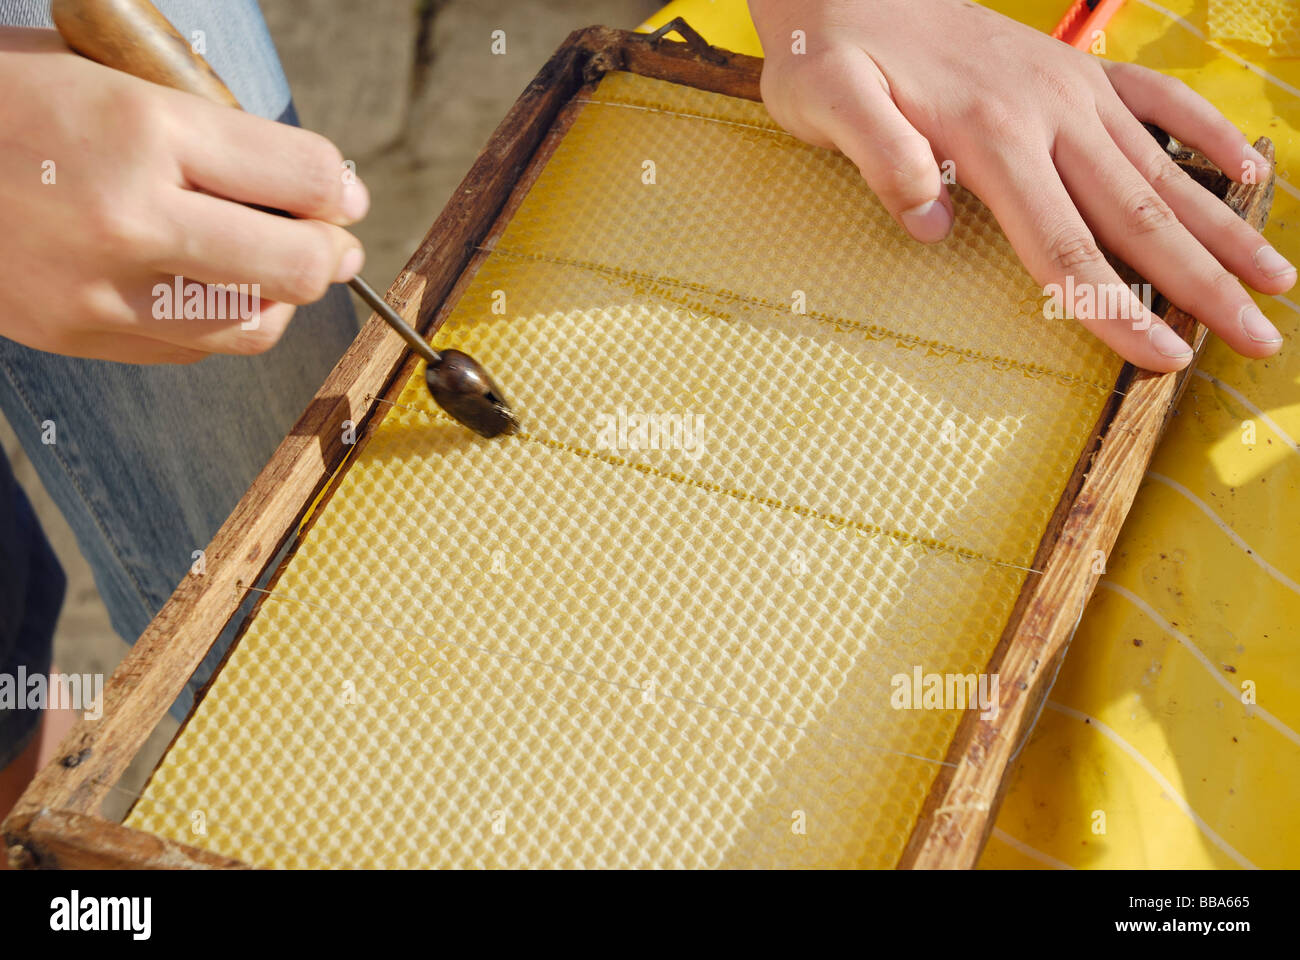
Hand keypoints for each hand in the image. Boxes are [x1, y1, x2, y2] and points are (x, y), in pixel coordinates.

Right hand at [0, 28, 368, 363]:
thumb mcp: (99, 72)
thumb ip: (202, 124)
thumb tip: (306, 179)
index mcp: (141, 130)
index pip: (302, 176)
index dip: (340, 187)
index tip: (342, 193)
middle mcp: (130, 219)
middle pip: (297, 265)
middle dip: (334, 253)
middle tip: (335, 242)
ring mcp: (102, 290)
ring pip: (254, 325)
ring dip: (282, 297)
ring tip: (276, 267)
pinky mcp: (78, 335)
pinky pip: (193, 348)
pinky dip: (221, 321)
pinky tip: (211, 287)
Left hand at [749, 0, 1295, 370]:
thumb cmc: (828, 53)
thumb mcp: (825, 105)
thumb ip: (880, 159)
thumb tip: (934, 224)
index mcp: (991, 135)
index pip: (1064, 245)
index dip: (1116, 310)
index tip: (1167, 360)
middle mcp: (1049, 113)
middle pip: (1136, 216)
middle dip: (1202, 285)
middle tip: (1260, 340)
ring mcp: (1071, 88)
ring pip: (1162, 169)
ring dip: (1224, 227)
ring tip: (1279, 277)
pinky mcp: (1074, 71)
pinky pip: (1157, 100)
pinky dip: (1206, 135)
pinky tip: (1250, 170)